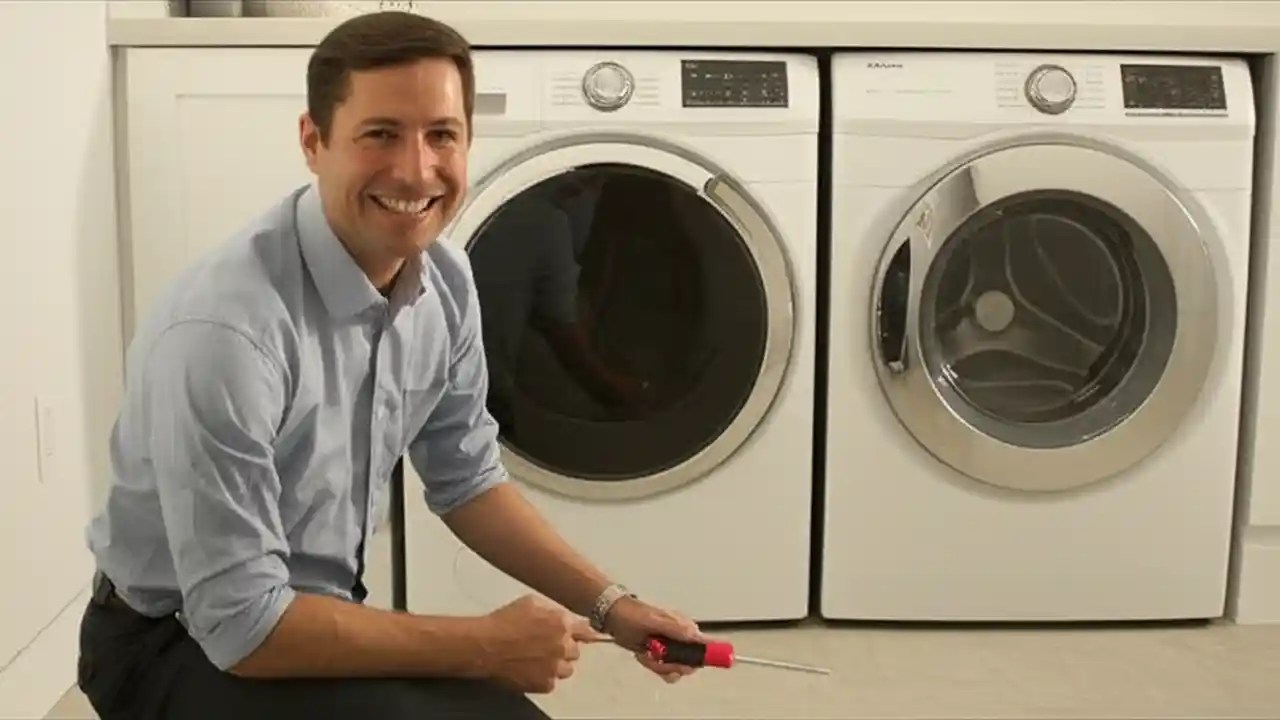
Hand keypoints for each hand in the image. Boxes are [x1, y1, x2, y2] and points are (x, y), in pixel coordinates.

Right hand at [479, 594, 606, 693]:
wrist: (485, 645)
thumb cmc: (505, 621)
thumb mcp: (531, 603)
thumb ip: (554, 610)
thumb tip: (566, 616)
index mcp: (562, 624)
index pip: (585, 630)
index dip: (581, 632)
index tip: (582, 635)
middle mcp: (563, 646)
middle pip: (576, 651)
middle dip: (565, 648)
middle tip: (548, 645)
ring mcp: (555, 667)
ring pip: (567, 669)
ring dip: (558, 664)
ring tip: (539, 658)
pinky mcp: (545, 684)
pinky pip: (552, 681)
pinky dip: (545, 677)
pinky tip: (531, 668)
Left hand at [602, 596, 706, 683]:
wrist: (612, 616)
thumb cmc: (633, 614)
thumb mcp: (653, 620)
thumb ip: (674, 628)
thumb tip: (695, 635)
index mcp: (683, 627)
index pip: (703, 644)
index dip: (701, 657)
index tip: (686, 664)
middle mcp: (680, 639)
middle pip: (689, 663)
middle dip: (671, 665)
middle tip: (655, 656)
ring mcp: (669, 649)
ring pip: (674, 668)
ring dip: (659, 666)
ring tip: (645, 654)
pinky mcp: (659, 656)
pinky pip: (662, 669)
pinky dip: (652, 665)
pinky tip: (642, 655)